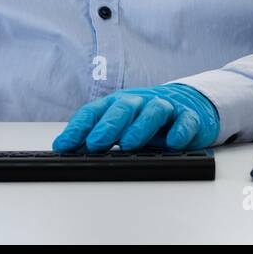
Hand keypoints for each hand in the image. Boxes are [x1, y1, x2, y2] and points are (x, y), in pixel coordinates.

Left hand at [51, 83, 219, 152]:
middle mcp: (140, 102)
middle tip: (95, 143)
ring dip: (140, 127)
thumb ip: (96, 137)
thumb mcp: (121, 127)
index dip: (78, 128)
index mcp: (118, 104)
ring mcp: (165, 108)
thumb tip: (67, 151)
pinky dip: (180, 131)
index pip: (94, 112)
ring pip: (153, 111)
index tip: (64, 146)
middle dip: (107, 126)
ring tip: (129, 144)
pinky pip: (185, 121)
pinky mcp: (188, 117)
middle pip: (122, 108)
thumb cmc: (148, 120)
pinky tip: (174, 142)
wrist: (189, 106)